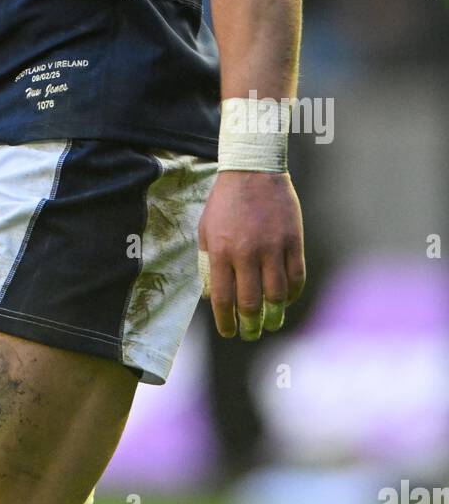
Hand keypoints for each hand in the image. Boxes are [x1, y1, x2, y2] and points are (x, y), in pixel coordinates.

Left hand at [198, 170, 305, 338]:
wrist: (252, 170)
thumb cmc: (225, 201)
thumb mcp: (206, 229)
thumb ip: (207, 261)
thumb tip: (213, 294)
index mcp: (221, 250)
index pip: (223, 299)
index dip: (226, 322)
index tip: (229, 332)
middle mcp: (247, 253)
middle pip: (251, 303)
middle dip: (250, 326)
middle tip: (251, 334)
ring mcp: (273, 247)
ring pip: (277, 296)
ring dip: (274, 316)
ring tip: (270, 323)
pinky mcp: (293, 241)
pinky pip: (296, 277)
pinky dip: (292, 295)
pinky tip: (286, 301)